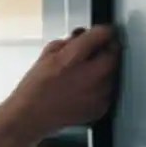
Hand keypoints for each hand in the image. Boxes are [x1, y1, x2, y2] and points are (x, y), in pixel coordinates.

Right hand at [0, 25, 120, 143]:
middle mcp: (89, 76)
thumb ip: (67, 43)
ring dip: (105, 68)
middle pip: (114, 54)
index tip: (102, 31)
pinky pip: (109, 90)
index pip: (102, 34)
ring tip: (88, 71)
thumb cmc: (34, 88)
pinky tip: (86, 87)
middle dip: (107, 49)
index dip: (102, 30)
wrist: (31, 116)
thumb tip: (82, 37)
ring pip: (114, 73)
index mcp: (72, 59)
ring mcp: (98, 94)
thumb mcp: (46, 56)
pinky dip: (102, 85)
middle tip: (99, 49)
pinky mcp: (101, 107)